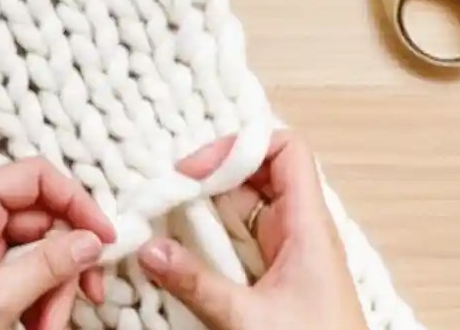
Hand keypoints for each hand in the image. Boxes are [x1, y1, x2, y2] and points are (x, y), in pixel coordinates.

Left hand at [0, 158, 116, 329]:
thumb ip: (49, 264)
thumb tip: (91, 241)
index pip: (35, 177)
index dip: (76, 201)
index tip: (103, 237)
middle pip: (42, 219)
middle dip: (65, 262)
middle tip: (87, 294)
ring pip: (36, 253)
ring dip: (52, 290)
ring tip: (48, 326)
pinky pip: (22, 276)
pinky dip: (37, 300)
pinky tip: (36, 326)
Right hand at [137, 132, 367, 329]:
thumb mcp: (248, 321)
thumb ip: (197, 283)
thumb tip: (150, 249)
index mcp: (309, 227)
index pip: (287, 151)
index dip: (242, 147)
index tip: (198, 169)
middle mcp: (300, 232)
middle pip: (256, 176)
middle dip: (211, 178)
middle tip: (169, 193)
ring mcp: (288, 255)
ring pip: (244, 210)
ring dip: (206, 211)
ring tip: (166, 218)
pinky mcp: (275, 279)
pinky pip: (240, 242)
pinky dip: (211, 240)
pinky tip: (183, 251)